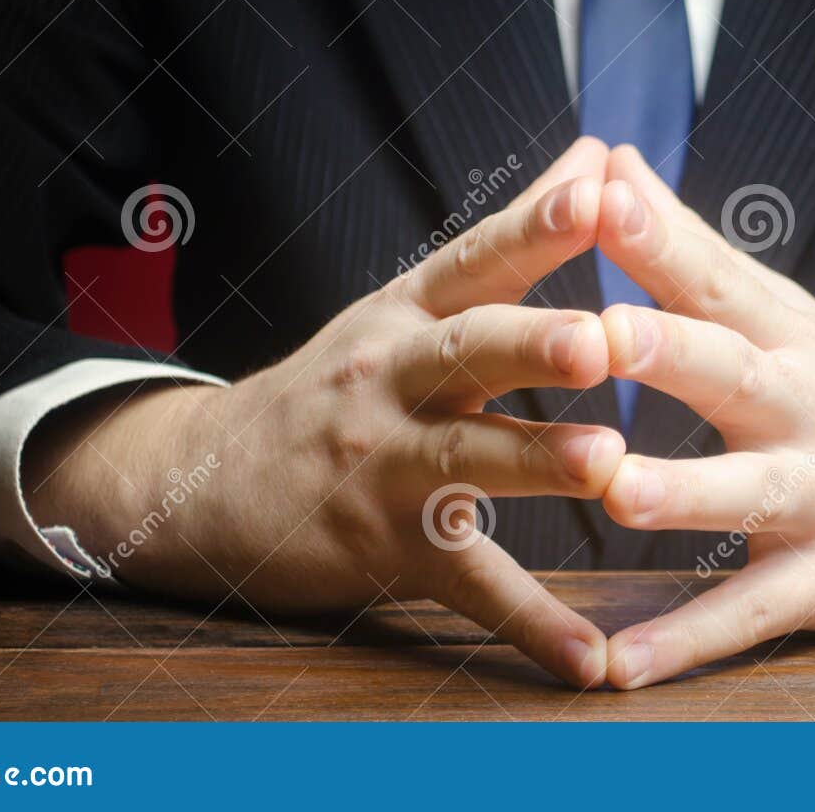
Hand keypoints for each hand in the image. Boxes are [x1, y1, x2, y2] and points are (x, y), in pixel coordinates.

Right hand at [25, 138, 620, 687]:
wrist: (205, 480)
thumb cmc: (339, 384)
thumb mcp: (410, 304)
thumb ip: (513, 240)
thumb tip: (599, 154)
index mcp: (408, 314)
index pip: (477, 258)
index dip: (536, 224)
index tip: (600, 191)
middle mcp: (391, 378)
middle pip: (464, 350)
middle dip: (533, 343)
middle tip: (602, 338)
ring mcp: (382, 464)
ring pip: (465, 458)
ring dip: (536, 461)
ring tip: (609, 464)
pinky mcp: (383, 546)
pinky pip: (468, 586)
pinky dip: (530, 625)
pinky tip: (588, 660)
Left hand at [592, 146, 814, 688]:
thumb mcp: (789, 318)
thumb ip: (689, 251)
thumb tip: (609, 162)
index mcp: (787, 339)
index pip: (717, 276)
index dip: (658, 235)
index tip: (594, 193)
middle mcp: (807, 408)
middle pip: (737, 371)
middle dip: (670, 350)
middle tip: (602, 331)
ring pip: (750, 494)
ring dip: (684, 493)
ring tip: (617, 491)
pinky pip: (754, 614)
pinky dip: (689, 643)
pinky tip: (623, 666)